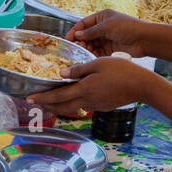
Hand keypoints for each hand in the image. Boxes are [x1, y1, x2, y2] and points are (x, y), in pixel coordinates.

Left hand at [28, 56, 148, 116]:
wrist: (142, 86)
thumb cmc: (122, 71)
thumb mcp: (98, 64)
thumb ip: (79, 69)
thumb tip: (61, 73)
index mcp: (84, 89)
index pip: (58, 96)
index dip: (42, 98)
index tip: (29, 99)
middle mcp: (87, 100)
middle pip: (62, 106)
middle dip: (47, 105)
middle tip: (34, 103)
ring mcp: (96, 105)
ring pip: (72, 108)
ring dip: (59, 106)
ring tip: (49, 103)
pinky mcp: (103, 107)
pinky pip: (83, 106)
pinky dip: (73, 104)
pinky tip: (72, 99)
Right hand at [65, 10, 149, 58]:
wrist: (144, 40)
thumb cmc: (127, 27)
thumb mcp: (107, 26)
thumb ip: (91, 31)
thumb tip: (77, 34)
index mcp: (102, 17)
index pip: (84, 23)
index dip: (75, 30)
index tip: (67, 39)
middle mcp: (103, 28)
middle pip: (86, 35)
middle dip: (80, 41)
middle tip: (77, 47)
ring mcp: (106, 39)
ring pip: (91, 44)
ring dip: (86, 48)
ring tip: (83, 52)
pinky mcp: (109, 49)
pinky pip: (97, 52)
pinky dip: (92, 55)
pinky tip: (89, 58)